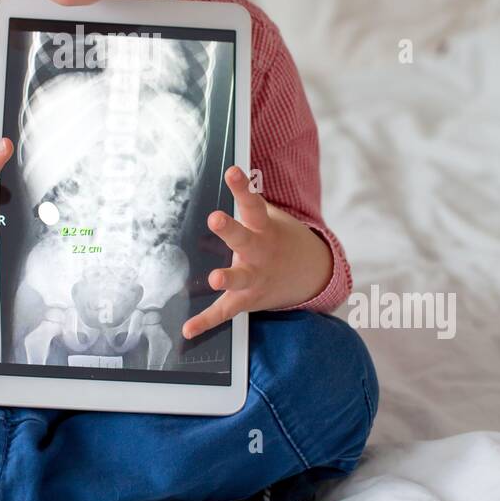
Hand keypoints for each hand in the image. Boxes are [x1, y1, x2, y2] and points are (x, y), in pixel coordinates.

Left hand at [181, 166, 334, 338]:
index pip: (252, 204)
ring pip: (239, 278)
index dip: (242, 187)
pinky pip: (225, 312)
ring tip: (214, 278)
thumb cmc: (280, 238)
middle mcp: (260, 252)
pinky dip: (206, 322)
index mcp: (264, 227)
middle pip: (244, 239)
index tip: (233, 171)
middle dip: (230, 230)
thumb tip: (230, 174)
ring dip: (227, 278)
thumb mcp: (271, 218)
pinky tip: (187, 329)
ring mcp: (255, 278)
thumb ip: (249, 203)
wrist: (312, 273)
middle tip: (215, 219)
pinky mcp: (247, 300)